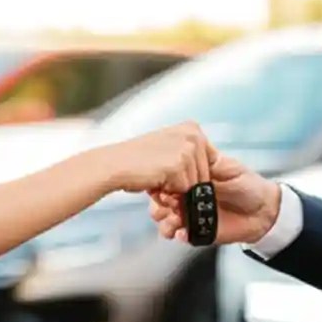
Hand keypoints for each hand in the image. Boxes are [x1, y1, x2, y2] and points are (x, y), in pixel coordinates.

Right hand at [100, 121, 215, 193]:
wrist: (114, 165)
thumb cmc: (137, 160)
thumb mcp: (167, 147)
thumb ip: (188, 153)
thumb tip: (206, 170)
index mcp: (192, 128)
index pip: (207, 162)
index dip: (190, 175)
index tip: (168, 172)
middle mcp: (194, 135)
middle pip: (204, 175)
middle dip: (183, 184)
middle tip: (159, 177)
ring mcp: (188, 149)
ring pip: (195, 185)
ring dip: (176, 190)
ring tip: (156, 178)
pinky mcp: (180, 165)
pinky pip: (185, 190)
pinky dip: (170, 193)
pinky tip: (154, 181)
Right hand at [149, 152, 281, 244]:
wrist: (264, 210)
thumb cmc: (248, 185)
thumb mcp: (227, 167)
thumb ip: (207, 163)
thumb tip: (188, 150)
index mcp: (191, 180)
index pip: (166, 181)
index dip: (161, 184)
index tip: (164, 186)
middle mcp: (187, 197)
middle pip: (159, 202)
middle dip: (158, 204)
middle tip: (169, 204)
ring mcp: (191, 215)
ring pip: (164, 220)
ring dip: (165, 220)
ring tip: (175, 219)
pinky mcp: (198, 231)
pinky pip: (180, 235)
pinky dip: (178, 233)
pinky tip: (184, 231)